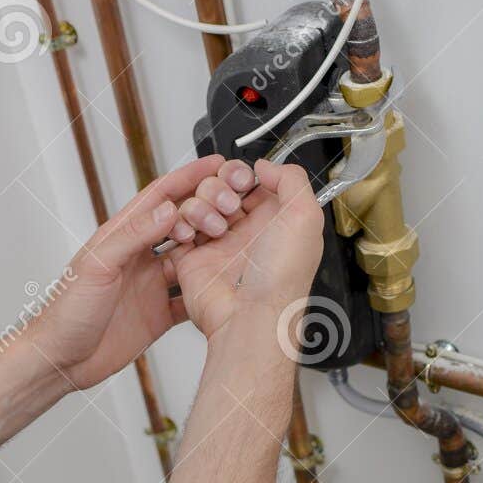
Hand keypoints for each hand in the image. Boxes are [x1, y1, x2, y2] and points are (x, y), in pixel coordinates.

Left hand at [29, 155, 252, 389]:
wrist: (61, 359)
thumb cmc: (66, 312)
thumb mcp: (97, 266)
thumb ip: (132, 237)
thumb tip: (167, 211)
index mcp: (122, 238)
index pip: (161, 198)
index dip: (189, 179)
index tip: (216, 165)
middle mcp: (139, 258)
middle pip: (183, 225)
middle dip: (210, 211)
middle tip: (236, 205)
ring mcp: (151, 285)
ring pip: (192, 259)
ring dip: (214, 249)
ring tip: (241, 238)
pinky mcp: (158, 313)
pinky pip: (191, 297)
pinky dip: (209, 291)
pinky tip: (227, 285)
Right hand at [171, 159, 324, 340]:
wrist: (250, 317)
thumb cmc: (281, 278)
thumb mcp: (306, 217)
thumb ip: (292, 179)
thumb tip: (267, 166)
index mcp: (274, 220)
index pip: (251, 182)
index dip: (242, 174)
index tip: (242, 180)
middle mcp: (246, 231)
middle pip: (219, 187)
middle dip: (219, 187)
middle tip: (229, 204)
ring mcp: (217, 244)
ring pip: (196, 202)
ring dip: (202, 206)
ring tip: (216, 228)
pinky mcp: (191, 258)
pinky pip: (177, 226)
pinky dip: (180, 222)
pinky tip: (193, 234)